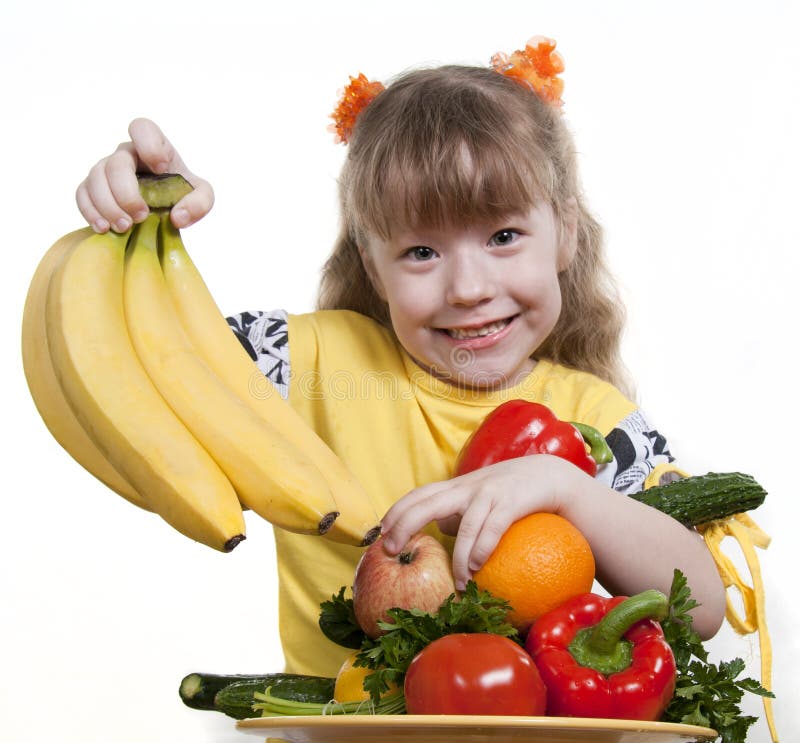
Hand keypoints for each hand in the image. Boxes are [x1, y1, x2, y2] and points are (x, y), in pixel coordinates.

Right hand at [75, 118, 213, 232]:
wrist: (164, 208)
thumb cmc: (181, 193)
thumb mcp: (202, 196)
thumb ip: (200, 202)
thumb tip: (177, 217)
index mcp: (154, 147)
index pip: (142, 128)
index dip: (148, 144)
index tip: (161, 169)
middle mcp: (127, 155)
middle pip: (117, 163)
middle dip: (126, 193)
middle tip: (140, 217)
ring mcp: (106, 169)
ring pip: (95, 178)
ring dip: (108, 206)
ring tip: (125, 227)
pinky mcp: (93, 188)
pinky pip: (82, 193)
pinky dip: (90, 211)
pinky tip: (104, 228)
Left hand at [380, 455, 580, 590]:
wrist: (547, 475)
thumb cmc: (507, 491)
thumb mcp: (476, 499)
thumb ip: (457, 513)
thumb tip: (440, 531)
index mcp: (455, 488)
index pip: (418, 495)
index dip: (397, 511)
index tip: (381, 532)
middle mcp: (466, 488)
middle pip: (427, 502)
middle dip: (405, 524)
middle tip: (391, 550)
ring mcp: (488, 494)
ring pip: (463, 525)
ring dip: (457, 558)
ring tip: (458, 584)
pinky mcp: (511, 502)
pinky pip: (492, 527)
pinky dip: (481, 549)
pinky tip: (477, 568)